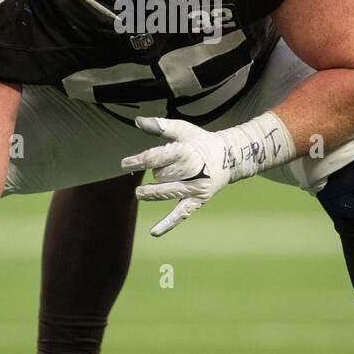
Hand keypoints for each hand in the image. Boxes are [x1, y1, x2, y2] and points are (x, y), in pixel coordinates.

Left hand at [121, 115, 230, 236]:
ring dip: (151, 194)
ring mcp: (195, 187)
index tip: (124, 164)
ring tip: (140, 194)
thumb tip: (138, 121)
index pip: (155, 158)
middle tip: (160, 169)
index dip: (137, 161)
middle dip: (156, 173)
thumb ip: (160, 126)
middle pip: (161, 176)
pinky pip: (181, 214)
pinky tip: (154, 232)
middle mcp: (192, 170)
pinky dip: (168, 224)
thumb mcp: (182, 129)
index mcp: (186, 151)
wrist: (228, 157)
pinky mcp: (198, 200)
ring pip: (166, 193)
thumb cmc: (200, 141)